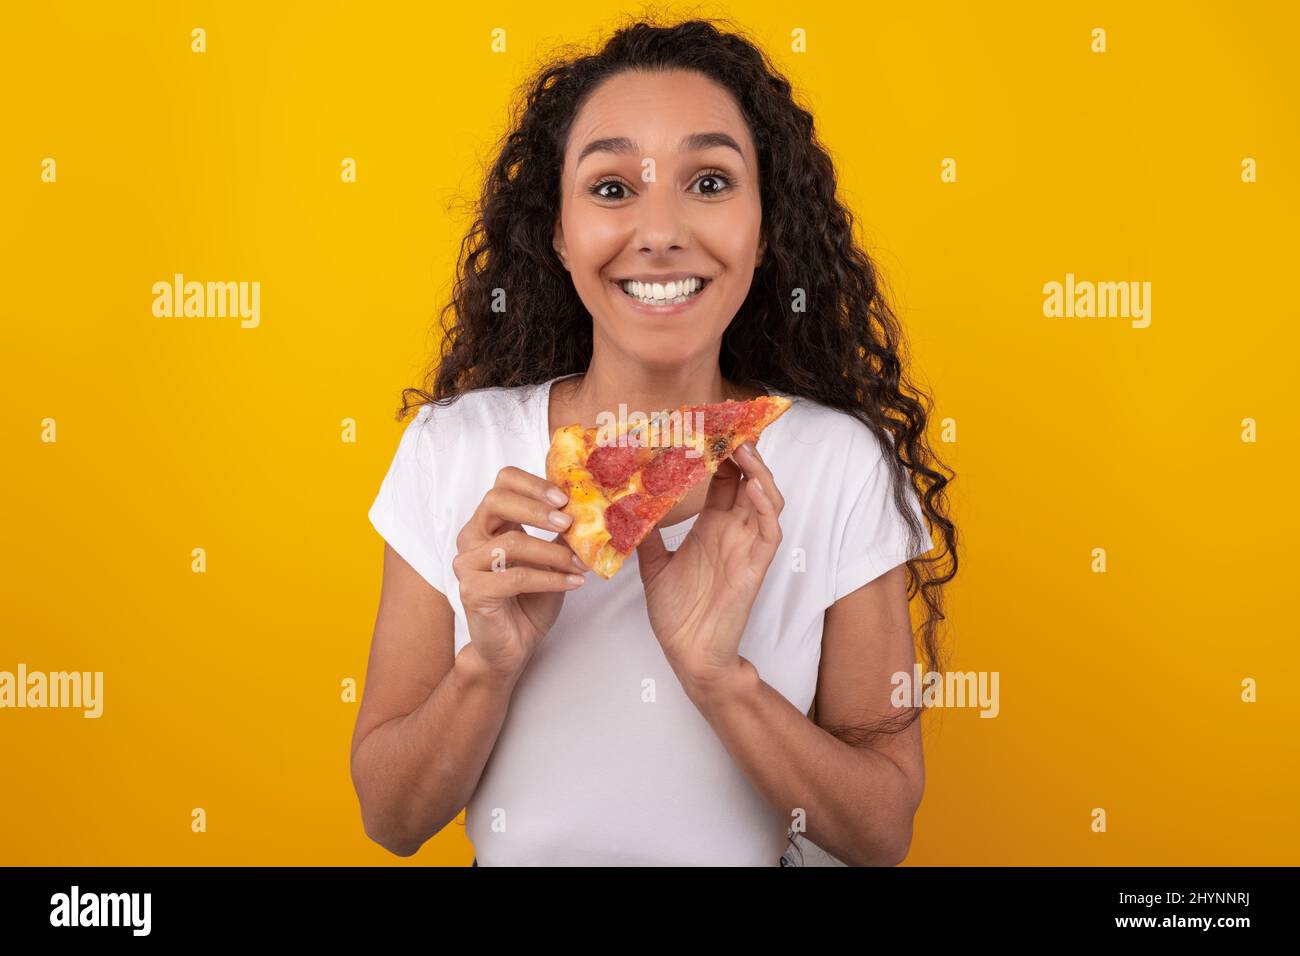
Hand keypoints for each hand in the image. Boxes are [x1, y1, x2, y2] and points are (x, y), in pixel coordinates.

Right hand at [452, 467, 589, 681]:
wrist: (513, 646)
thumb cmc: (530, 601)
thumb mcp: (552, 558)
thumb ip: (560, 532)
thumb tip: (591, 506)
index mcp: (491, 522)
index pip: (503, 482)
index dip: (533, 483)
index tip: (565, 497)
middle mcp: (473, 537)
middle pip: (496, 500)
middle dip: (537, 507)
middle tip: (569, 521)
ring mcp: (467, 564)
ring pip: (511, 542)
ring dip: (552, 552)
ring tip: (580, 563)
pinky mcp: (471, 591)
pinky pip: (514, 577)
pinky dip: (549, 579)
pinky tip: (573, 583)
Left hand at [635, 441, 782, 694]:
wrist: (690, 653)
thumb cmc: (676, 613)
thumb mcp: (652, 565)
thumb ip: (643, 533)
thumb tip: (620, 505)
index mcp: (712, 527)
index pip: (723, 479)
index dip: (719, 452)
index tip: (706, 426)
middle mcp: (733, 531)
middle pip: (747, 479)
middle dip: (741, 450)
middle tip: (727, 423)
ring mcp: (747, 546)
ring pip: (766, 498)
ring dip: (758, 471)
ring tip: (742, 447)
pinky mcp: (756, 565)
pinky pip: (769, 529)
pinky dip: (765, 506)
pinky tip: (752, 487)